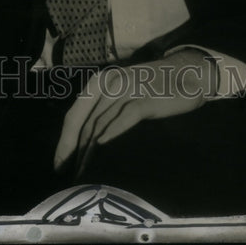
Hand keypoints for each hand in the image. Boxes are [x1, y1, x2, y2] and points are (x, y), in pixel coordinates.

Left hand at [54, 49, 215, 176]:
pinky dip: (114, 130)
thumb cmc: (151, 87)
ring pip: (101, 121)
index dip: (64, 139)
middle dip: (70, 147)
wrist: (187, 73)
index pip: (75, 113)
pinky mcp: (146, 98)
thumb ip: (105, 110)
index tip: (58, 163)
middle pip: (83, 119)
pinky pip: (126, 116)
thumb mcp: (122, 93)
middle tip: (63, 172)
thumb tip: (87, 142)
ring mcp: (128, 89)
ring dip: (89, 149)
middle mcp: (110, 83)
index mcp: (100, 82)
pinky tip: (104, 146)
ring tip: (82, 172)